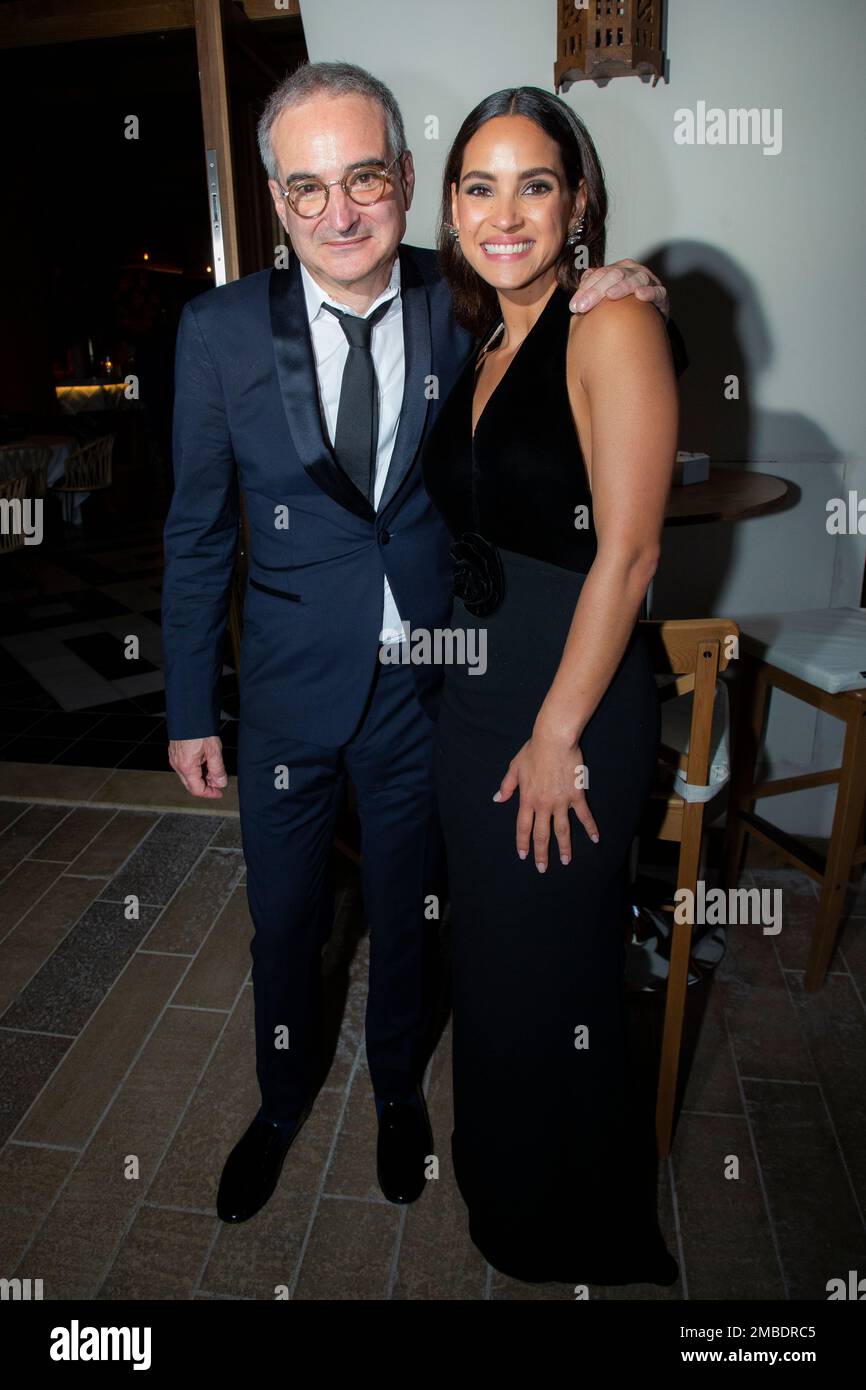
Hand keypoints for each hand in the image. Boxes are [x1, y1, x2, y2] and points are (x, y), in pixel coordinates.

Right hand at [169, 735, 227, 797]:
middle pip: (191, 785)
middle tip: (219, 783)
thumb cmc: (199, 729)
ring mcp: (174, 760)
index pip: (197, 789)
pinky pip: (185, 768)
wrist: (188, 714)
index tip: (219, 793)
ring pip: (188, 776)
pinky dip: (196, 770)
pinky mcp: (175, 754)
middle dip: (206, 786)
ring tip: (214, 770)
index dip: (209, 794)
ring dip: (202, 777)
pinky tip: (205, 763)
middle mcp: (177, 765)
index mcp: (187, 767)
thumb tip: (220, 783)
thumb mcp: (214, 750)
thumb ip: (217, 769)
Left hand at [493, 731, 599, 871]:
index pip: (523, 827)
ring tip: (566, 861)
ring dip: (564, 847)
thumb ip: (506, 785)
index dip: (523, 843)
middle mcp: (543, 805)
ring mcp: (561, 802)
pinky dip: (590, 828)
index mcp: (527, 799)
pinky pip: (584, 816)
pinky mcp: (576, 796)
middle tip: (542, 868)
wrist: (554, 740)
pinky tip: (595, 839)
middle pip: (541, 834)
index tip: (524, 856)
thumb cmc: (533, 750)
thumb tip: (497, 799)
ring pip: (562, 830)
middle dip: (541, 853)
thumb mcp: (515, 767)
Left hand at [569, 258, 668, 320]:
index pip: (599, 274)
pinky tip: (640, 295)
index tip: (574, 306)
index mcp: (619, 269)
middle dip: (597, 290)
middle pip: (614, 275)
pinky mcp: (661, 295)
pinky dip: (650, 292)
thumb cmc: (625, 307)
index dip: (585, 289)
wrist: (648, 320)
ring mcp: (649, 281)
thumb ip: (593, 288)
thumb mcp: (606, 297)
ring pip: (635, 278)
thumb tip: (583, 280)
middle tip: (583, 307)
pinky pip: (657, 292)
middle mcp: (633, 271)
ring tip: (610, 295)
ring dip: (622, 286)